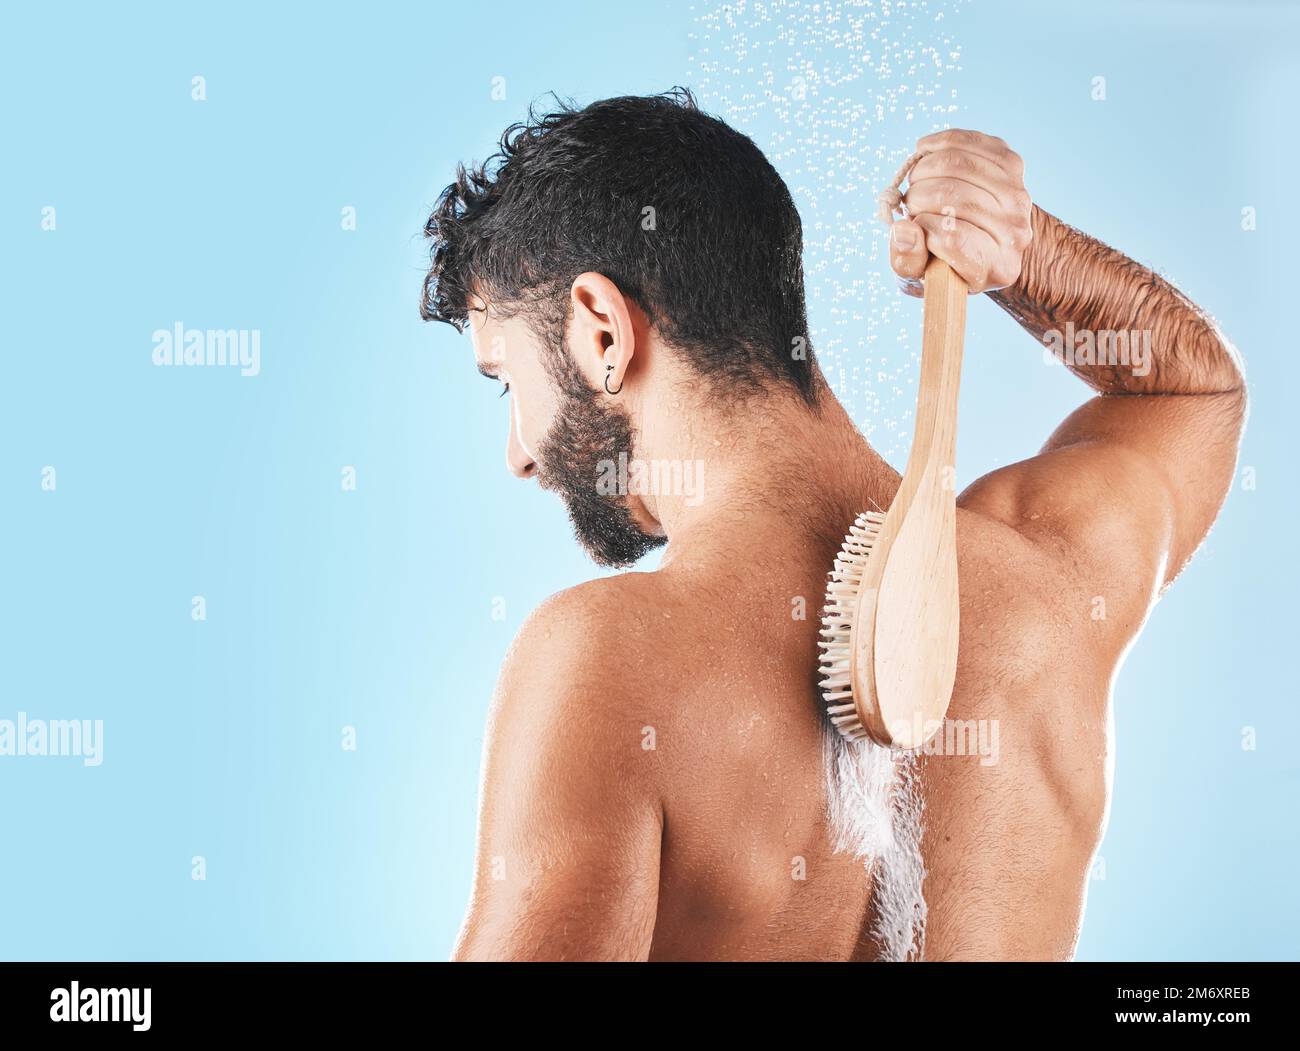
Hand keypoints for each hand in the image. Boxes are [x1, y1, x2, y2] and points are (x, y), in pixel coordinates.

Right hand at [888, 129, 1032, 296]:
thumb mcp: (919, 276)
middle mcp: (1014, 232)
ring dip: (923, 171)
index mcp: (994, 268)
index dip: (922, 226)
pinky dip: (937, 144)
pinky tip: (925, 153)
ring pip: (956, 165)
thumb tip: (904, 228)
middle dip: (917, 196)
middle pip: (952, 196)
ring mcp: (1017, 195)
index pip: (951, 237)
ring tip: (918, 185)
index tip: (915, 228)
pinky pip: (967, 141)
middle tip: (911, 205)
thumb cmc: (944, 261)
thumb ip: (905, 261)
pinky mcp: (1011, 164)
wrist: (984, 241)